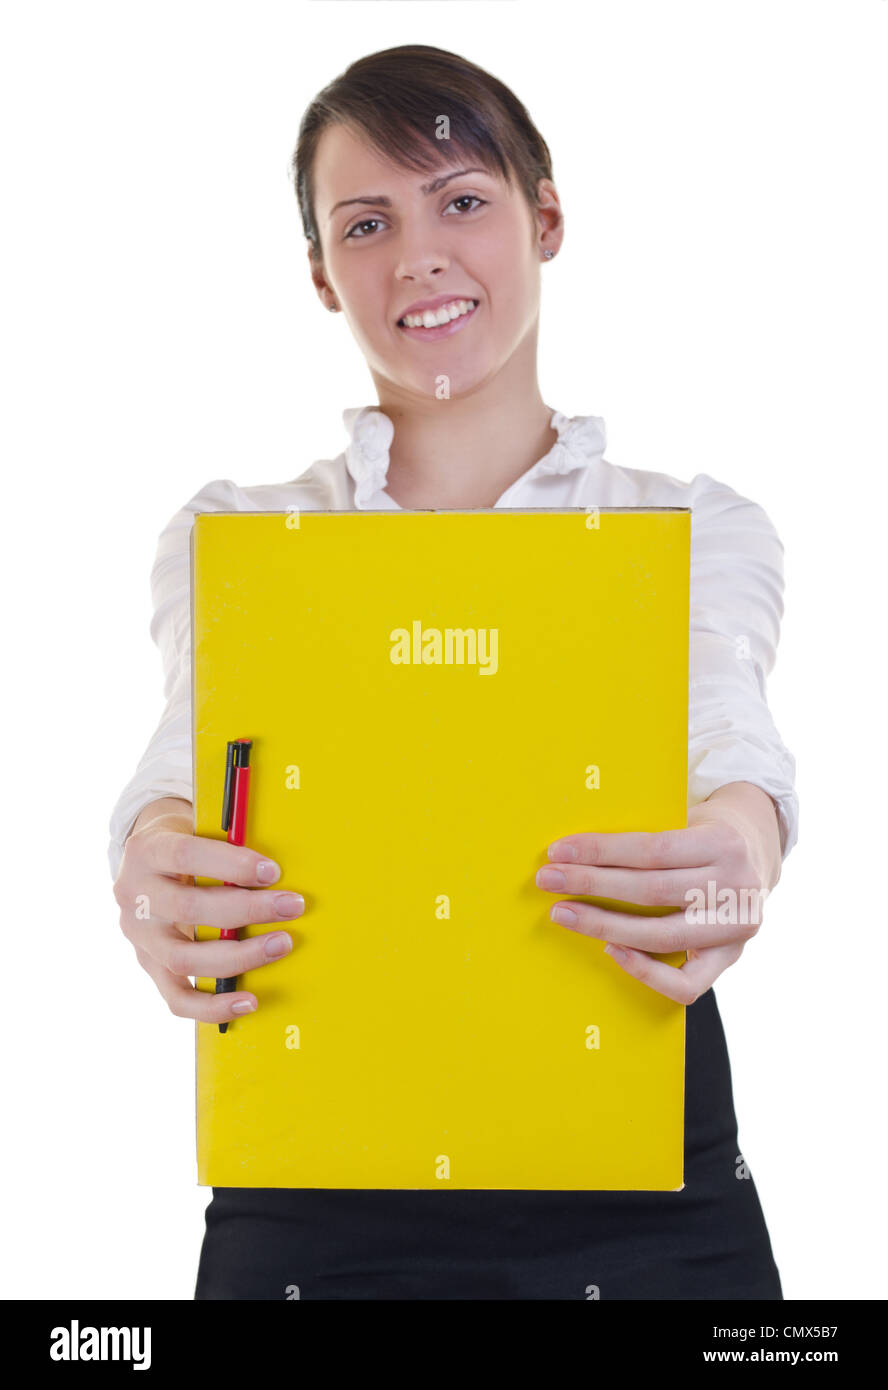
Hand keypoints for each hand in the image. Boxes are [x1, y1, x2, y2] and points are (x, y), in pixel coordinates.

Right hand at [113, 797, 305, 1023]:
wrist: (148, 861)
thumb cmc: (187, 840)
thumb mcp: (197, 826)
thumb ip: (226, 838)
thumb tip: (275, 857)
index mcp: (146, 850)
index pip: (184, 855)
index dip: (230, 865)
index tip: (272, 872)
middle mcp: (134, 895)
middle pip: (188, 909)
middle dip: (248, 910)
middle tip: (292, 906)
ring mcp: (139, 935)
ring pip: (183, 958)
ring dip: (239, 956)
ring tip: (280, 945)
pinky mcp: (148, 965)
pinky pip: (176, 997)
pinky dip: (213, 1005)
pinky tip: (248, 1001)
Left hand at [535, 785, 779, 1002]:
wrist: (756, 853)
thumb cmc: (703, 833)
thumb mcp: (687, 820)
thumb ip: (649, 837)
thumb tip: (577, 850)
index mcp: (723, 843)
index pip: (651, 849)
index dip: (601, 851)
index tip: (559, 851)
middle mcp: (735, 887)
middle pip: (650, 891)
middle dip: (591, 883)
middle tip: (548, 879)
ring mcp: (736, 928)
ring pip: (660, 936)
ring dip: (603, 926)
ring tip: (564, 913)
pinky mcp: (731, 958)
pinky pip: (685, 984)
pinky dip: (643, 971)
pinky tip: (610, 950)